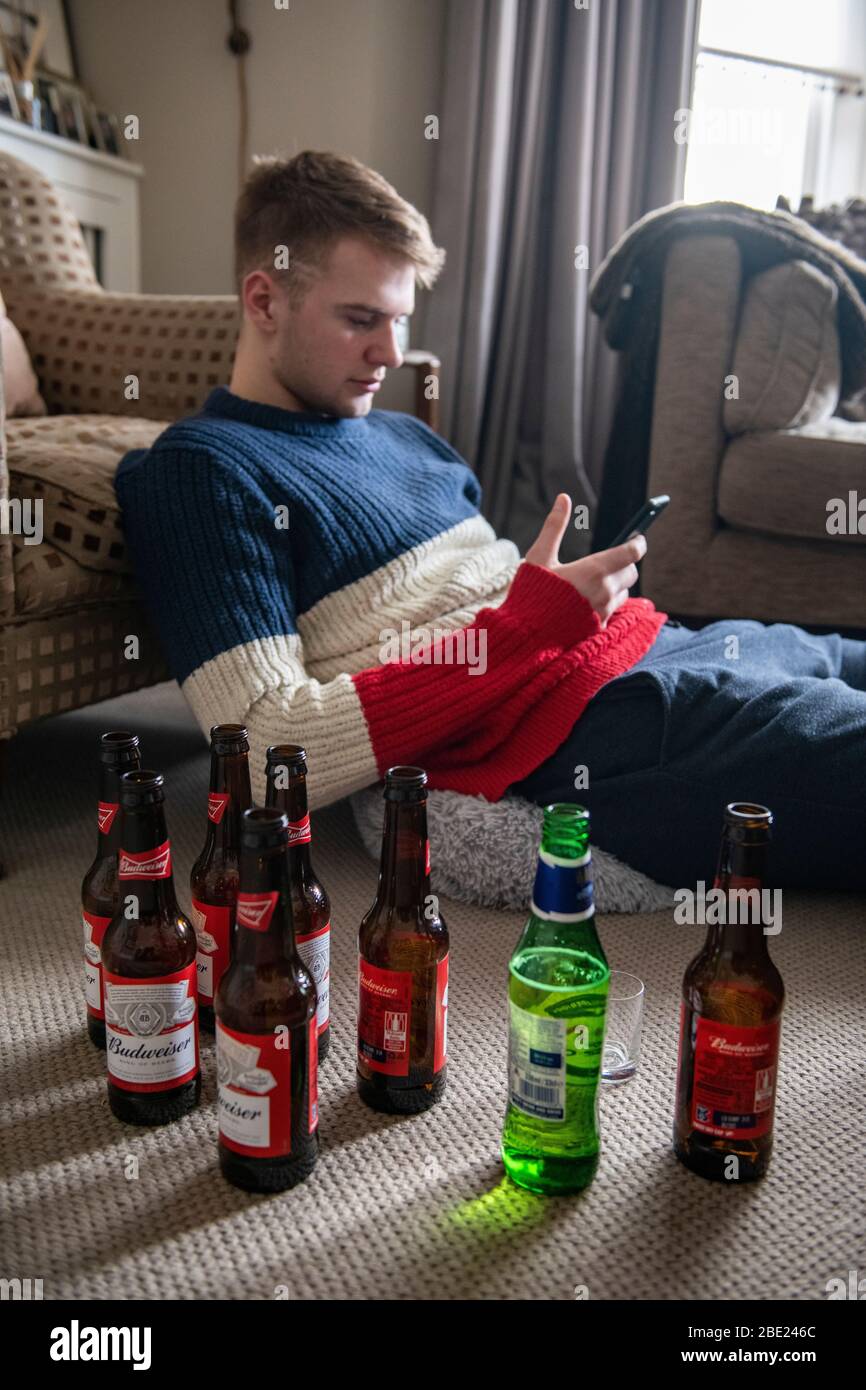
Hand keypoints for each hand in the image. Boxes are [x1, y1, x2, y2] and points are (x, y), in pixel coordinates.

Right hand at [524, 493, 646, 625]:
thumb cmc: (531, 592)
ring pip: (623, 593)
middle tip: (609, 562)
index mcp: (594, 570)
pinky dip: (605, 605)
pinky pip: (611, 612)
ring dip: (616, 586)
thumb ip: (554, 526)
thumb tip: (563, 498)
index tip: (637, 539)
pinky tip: (586, 603)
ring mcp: (603, 611)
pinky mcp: (598, 627)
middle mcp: (605, 591)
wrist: (526, 633)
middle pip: (631, 573)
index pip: (631, 553)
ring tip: (594, 584)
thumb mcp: (539, 556)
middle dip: (624, 565)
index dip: (638, 543)